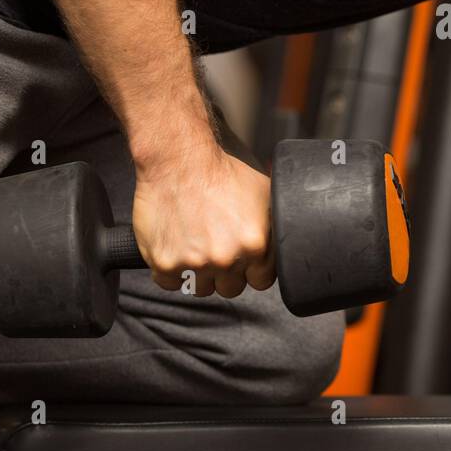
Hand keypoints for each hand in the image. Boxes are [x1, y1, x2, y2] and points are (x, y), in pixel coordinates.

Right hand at [131, 144, 276, 297]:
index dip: (252, 269)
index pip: (260, 281)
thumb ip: (273, 225)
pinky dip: (172, 270)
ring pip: (201, 289)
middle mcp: (225, 258)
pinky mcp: (165, 264)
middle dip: (227, 272)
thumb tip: (286, 239)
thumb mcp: (264, 194)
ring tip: (196, 245)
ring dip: (200, 274)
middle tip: (217, 247)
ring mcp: (194, 264)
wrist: (180, 161)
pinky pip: (171, 283)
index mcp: (254, 245)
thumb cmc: (221, 173)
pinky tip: (176, 247)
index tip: (243, 258)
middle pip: (231, 288)